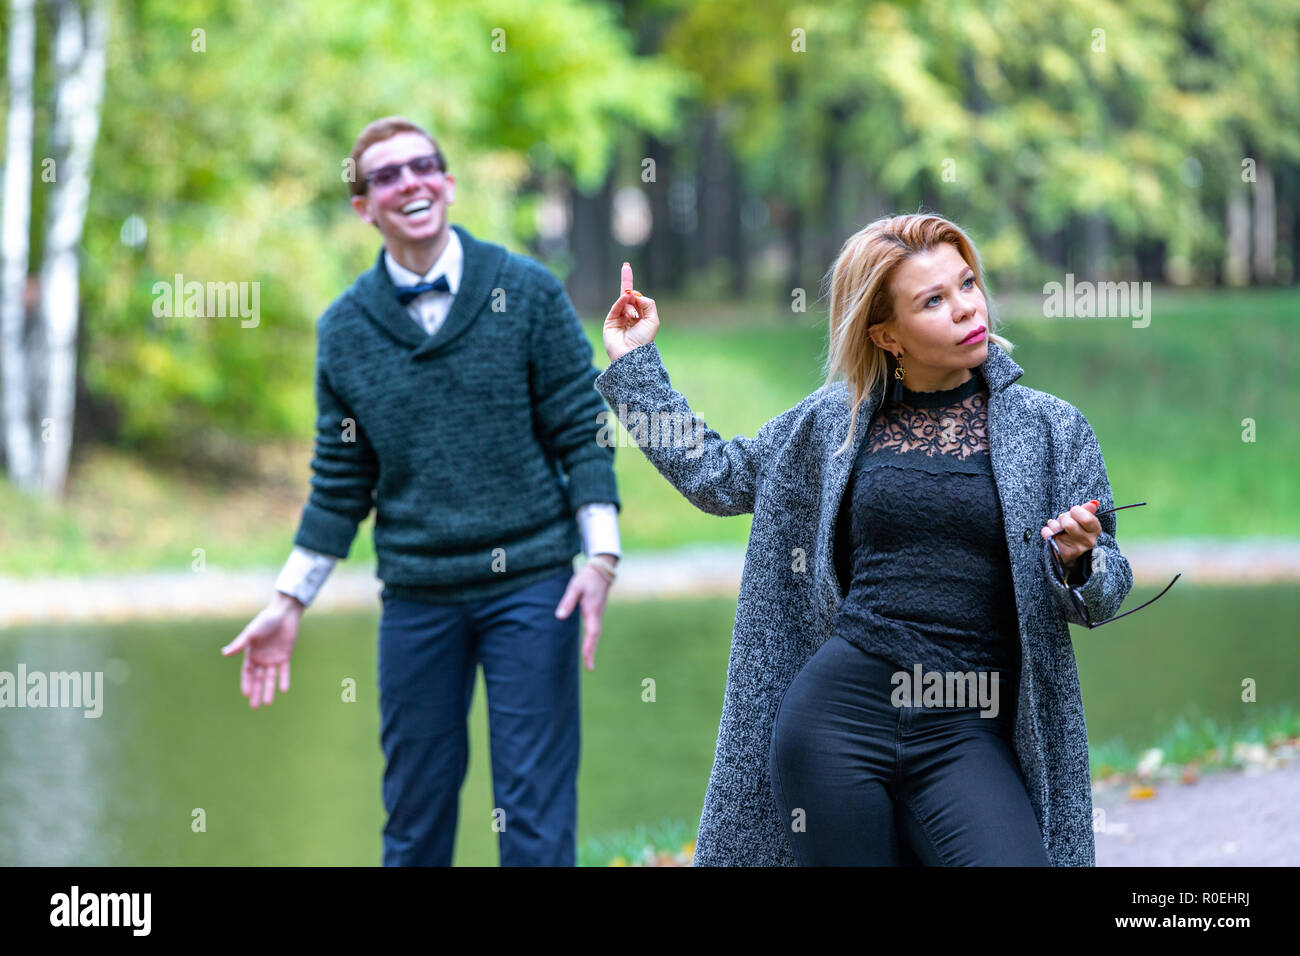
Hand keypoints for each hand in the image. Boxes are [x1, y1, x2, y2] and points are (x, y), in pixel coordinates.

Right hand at [220, 592, 302, 708]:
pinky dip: (283, 679)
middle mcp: (261, 659)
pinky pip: (284, 670)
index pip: (248, 673)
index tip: (246, 694)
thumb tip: (224, 653)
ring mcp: (273, 658)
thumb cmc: (265, 621)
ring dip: (269, 690)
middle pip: (258, 679)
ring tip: (268, 703)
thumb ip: (240, 644)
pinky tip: (284, 690)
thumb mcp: (251, 633)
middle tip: (255, 707)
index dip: (247, 683)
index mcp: (251, 654)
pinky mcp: (285, 656)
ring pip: (271, 678)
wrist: (283, 613)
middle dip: (256, 692)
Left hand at [554, 557, 615, 670]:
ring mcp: (598, 613)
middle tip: (590, 668)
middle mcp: (597, 614)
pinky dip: (592, 638)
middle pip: (595, 637)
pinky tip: (588, 643)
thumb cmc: (587, 577)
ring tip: (588, 660)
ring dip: (592, 646)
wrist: (601, 568)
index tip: (588, 663)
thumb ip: (567, 602)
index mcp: (593, 611)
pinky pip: (595, 628)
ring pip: (596, 633)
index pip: (592, 634)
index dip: (589, 649)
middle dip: (592, 652)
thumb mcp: (575, 587)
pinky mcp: (596, 611)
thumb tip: (559, 617)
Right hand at [603, 262, 658, 362]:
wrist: (631, 354)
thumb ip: (648, 304)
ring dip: (628, 298)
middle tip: (626, 266)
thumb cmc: (644, 340)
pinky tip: (626, 298)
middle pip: (626, 295)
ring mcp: (618, 318)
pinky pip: (616, 307)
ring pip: (623, 301)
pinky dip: (621, 301)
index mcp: (640, 317)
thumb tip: (635, 295)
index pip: (637, 299)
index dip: (635, 290)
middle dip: (626, 281)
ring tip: (631, 303)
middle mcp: (628, 316)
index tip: (630, 274)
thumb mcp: (653, 320)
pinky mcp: (610, 321)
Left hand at [1040, 499, 1100, 572]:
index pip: (1086, 519)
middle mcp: (1088, 541)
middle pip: (1068, 523)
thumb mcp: (1084, 520)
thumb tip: (1093, 503)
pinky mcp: (1061, 553)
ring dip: (1054, 524)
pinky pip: (1047, 533)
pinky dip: (1046, 531)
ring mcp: (1075, 549)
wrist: (1070, 552)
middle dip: (1063, 518)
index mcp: (1095, 531)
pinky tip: (1052, 534)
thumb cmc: (1077, 531)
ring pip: (1056, 527)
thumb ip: (1088, 510)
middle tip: (1064, 521)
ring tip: (1058, 528)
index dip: (1076, 511)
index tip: (1073, 512)